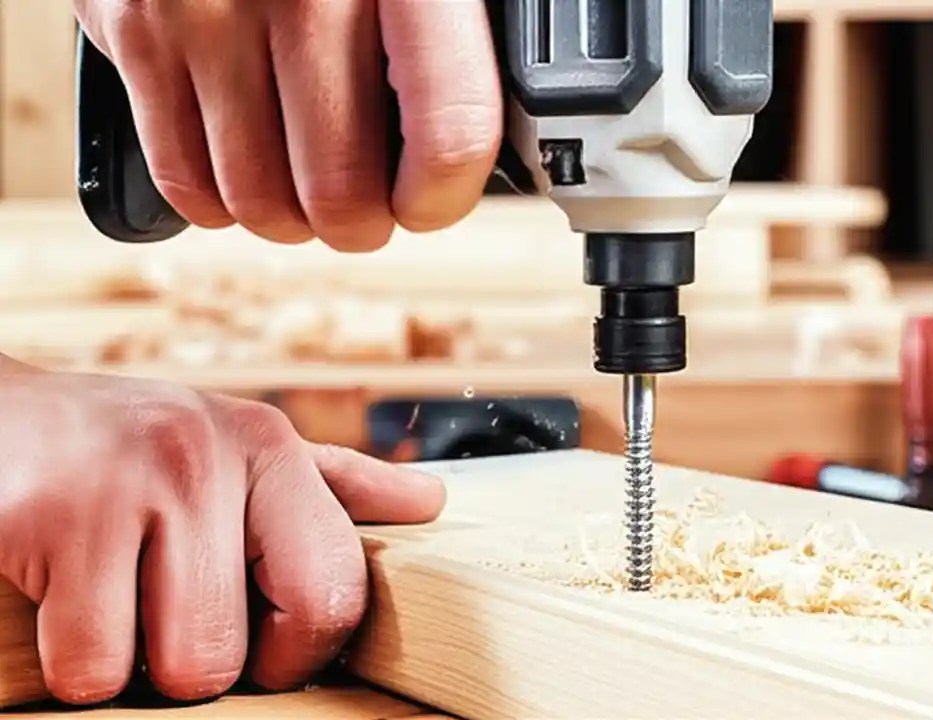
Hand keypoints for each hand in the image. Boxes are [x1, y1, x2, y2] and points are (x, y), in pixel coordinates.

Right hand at [0, 365, 445, 703]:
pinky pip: (88, 664)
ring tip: (112, 599)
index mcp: (268, 446)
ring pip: (171, 668)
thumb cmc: (128, 450)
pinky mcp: (48, 517)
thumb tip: (429, 500)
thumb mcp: (237, 449)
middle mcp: (208, 456)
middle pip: (242, 649)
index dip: (298, 652)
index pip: (336, 590)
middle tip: (166, 624)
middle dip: (202, 667)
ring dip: (132, 664)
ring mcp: (127, 483)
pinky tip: (63, 596)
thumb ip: (332, 484)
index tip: (262, 650)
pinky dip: (73, 659)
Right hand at [73, 0, 502, 250]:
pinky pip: (184, 179)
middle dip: (361, 224)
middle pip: (342, 192)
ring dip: (292, 219)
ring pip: (260, 201)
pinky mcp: (138, 27)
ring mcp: (211, 9)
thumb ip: (458, 44)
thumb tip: (499, 148)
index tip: (430, 203)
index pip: (450, 133)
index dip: (443, 200)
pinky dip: (221, 200)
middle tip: (367, 206)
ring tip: (307, 188)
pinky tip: (246, 168)